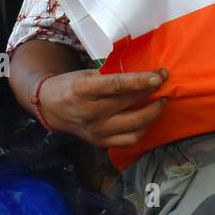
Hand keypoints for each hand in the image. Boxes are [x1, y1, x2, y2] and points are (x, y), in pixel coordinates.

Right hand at [37, 68, 168, 148]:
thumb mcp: (87, 74)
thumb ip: (112, 74)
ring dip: (153, 111)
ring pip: (135, 124)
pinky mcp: (101, 143)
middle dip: (152, 91)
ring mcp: (97, 131)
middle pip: (130, 103)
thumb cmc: (72, 85)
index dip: (140, 81)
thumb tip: (144, 71)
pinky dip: (143, 128)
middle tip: (163, 81)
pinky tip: (147, 117)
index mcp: (83, 90)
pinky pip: (131, 139)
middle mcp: (90, 113)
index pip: (116, 85)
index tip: (160, 75)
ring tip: (160, 100)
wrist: (51, 108)